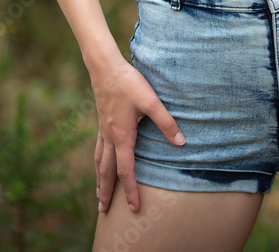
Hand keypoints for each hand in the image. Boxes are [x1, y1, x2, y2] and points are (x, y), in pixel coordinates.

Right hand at [90, 54, 185, 213]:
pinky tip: (99, 162)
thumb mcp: (151, 102)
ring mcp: (103, 130)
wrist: (105, 68)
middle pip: (106, 171)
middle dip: (106, 192)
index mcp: (122, 136)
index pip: (126, 170)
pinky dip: (97, 162)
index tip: (133, 207)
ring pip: (99, 161)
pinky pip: (97, 149)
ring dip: (99, 179)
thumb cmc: (129, 84)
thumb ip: (166, 122)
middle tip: (104, 211)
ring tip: (98, 194)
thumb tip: (181, 142)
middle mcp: (109, 137)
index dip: (130, 190)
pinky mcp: (101, 122)